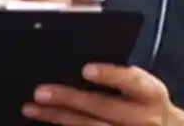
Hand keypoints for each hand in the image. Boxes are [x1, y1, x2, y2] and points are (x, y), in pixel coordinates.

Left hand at [24, 64, 174, 125]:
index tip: (86, 69)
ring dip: (58, 118)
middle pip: (104, 107)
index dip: (110, 74)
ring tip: (32, 108)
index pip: (133, 80)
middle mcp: (143, 118)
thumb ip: (120, 77)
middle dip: (70, 98)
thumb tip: (80, 63)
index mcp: (151, 93)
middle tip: (41, 91)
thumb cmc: (146, 103)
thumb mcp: (144, 88)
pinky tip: (47, 123)